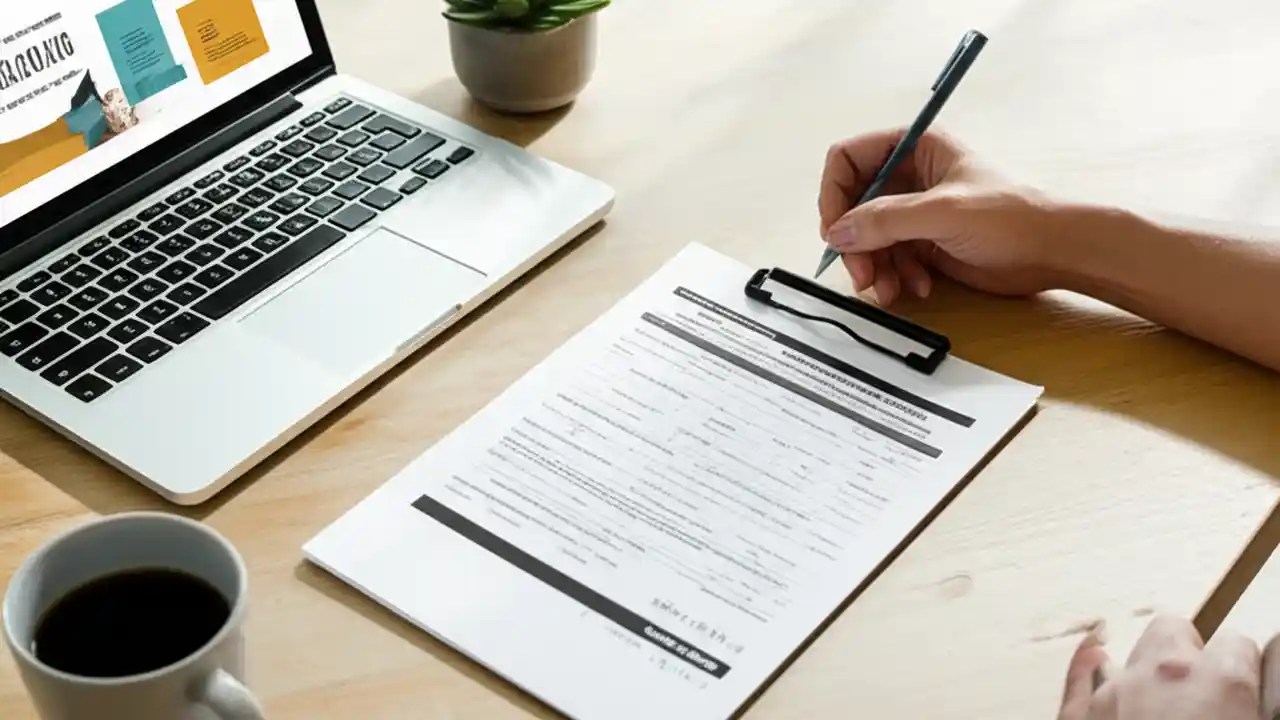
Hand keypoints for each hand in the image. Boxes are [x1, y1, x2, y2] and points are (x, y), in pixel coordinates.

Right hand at [818, 128, 1066, 303]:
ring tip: (890, 291)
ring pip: (868, 237)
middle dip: (855, 243)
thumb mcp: (943, 213)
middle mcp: (909, 175)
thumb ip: (886, 220)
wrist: (1054, 252)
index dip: (834, 195)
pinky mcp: (924, 241)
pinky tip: (918, 287)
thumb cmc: (1010, 218)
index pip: (848, 159)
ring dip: (874, 267)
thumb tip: (836, 233)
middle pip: (853, 204)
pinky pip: (889, 258)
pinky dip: (895, 276)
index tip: (835, 233)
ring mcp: (915, 210)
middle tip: (862, 276)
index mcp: (914, 147)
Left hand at [1058, 616, 1261, 719]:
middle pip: (1174, 632)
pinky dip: (1085, 667)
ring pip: (1130, 656)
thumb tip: (1244, 697)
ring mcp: (1112, 693)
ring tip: (1159, 698)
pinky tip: (1094, 657)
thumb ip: (1249, 704)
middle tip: (1201, 689)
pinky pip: (1078, 677)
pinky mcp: (1077, 716)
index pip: (1238, 646)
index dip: (1242, 666)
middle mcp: (1162, 676)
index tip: (1244, 685)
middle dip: (1189, 651)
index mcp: (1220, 683)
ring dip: (1146, 671)